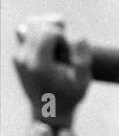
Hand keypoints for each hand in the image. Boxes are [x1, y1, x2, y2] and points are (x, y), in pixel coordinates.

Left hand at [13, 14, 89, 128]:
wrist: (49, 110)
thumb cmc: (69, 97)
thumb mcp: (83, 82)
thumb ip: (84, 60)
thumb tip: (82, 38)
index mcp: (40, 64)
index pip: (47, 33)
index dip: (62, 38)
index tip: (67, 54)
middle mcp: (25, 58)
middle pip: (36, 25)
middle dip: (54, 31)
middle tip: (63, 48)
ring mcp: (19, 57)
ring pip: (28, 26)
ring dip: (45, 29)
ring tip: (57, 41)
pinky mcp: (18, 57)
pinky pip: (25, 34)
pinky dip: (39, 35)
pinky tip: (50, 46)